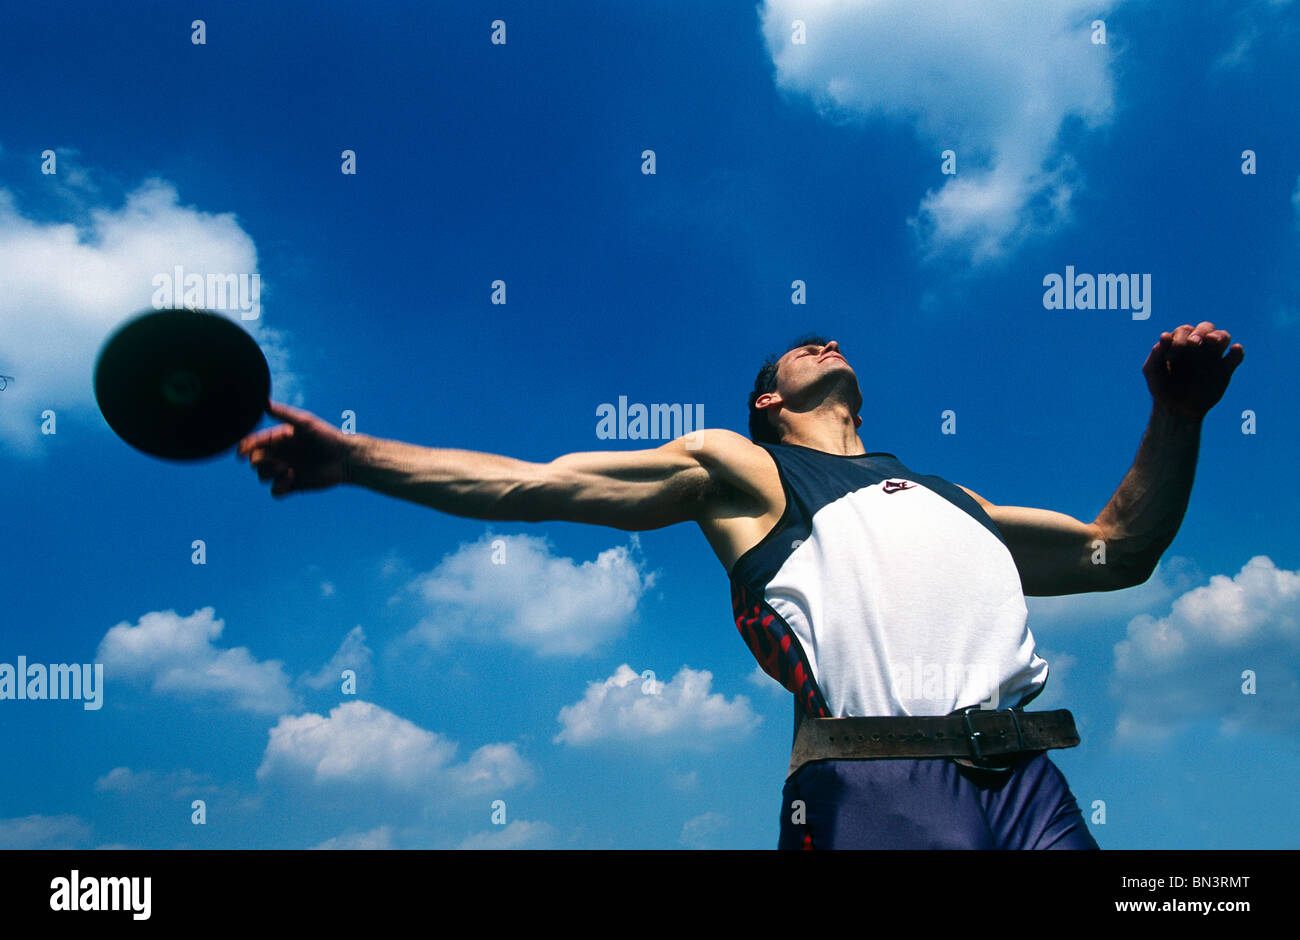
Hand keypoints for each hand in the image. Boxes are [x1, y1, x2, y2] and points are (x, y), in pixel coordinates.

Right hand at [236, 400, 354, 496]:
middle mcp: (279, 454)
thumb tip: (263, 401)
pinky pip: (275, 491)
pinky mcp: (293, 485)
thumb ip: (283, 413)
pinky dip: (278, 488)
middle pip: (255, 460)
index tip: (242, 453)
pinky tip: (290, 480)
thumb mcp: (304, 422)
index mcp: (279, 438)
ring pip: (263, 475)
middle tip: (279, 462)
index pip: (254, 443)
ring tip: (288, 470)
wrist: (345, 458)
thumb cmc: (327, 436)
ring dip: (270, 474)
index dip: (244, 448)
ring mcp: (285, 470)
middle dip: (261, 462)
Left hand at [1142, 322, 1243, 418]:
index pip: (1184, 331)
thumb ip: (1155, 355)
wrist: (1177, 410)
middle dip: (1200, 332)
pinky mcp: (1225, 369)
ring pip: (1223, 336)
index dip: (1180, 337)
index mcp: (1181, 344)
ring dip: (1219, 335)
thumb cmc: (1162, 389)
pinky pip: (1237, 356)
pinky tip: (1234, 350)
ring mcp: (1213, 357)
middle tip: (1193, 343)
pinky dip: (1238, 351)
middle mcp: (1199, 348)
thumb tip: (1164, 336)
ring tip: (1211, 340)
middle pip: (1206, 328)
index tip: (1172, 355)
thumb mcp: (1152, 372)